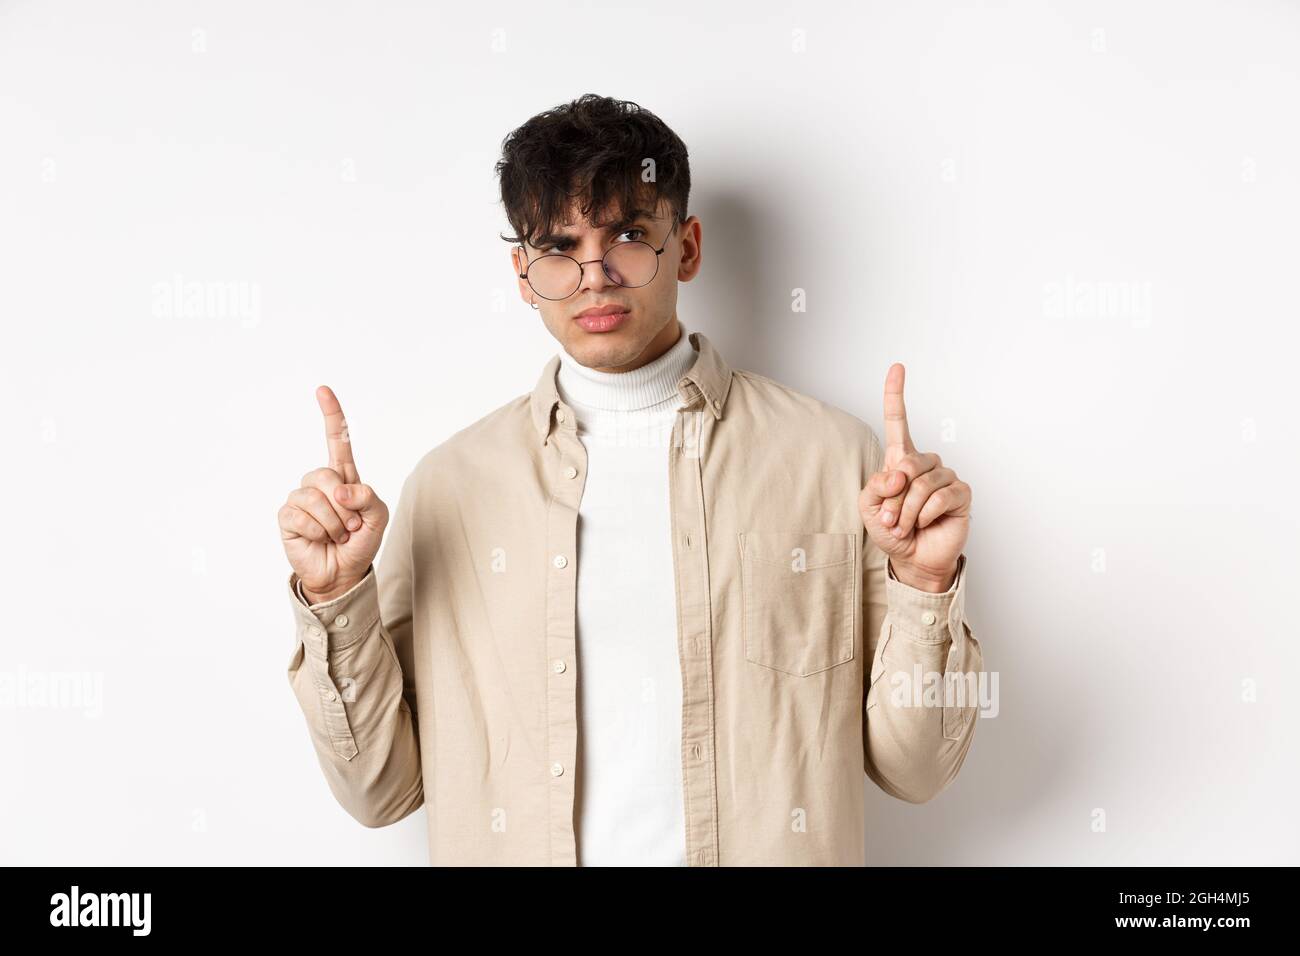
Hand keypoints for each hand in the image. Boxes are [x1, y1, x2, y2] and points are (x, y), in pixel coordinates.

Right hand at [278, 386, 389, 601]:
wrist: (343, 573)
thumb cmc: (361, 542)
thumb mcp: (378, 517)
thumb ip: (368, 497)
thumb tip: (340, 489)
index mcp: (344, 476)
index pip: (337, 440)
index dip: (331, 415)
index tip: (323, 390)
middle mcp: (320, 483)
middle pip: (327, 475)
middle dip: (345, 506)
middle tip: (351, 527)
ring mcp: (301, 498)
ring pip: (315, 497)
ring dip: (334, 522)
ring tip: (337, 535)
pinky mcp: (288, 517)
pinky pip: (301, 515)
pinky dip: (318, 531)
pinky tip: (319, 539)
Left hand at [858, 363, 970, 591]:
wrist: (913, 558)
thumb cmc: (892, 530)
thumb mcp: (869, 507)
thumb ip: (875, 485)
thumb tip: (898, 474)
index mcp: (901, 460)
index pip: (898, 421)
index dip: (896, 394)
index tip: (897, 367)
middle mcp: (925, 464)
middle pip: (907, 465)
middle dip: (893, 498)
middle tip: (890, 517)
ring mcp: (945, 477)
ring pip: (922, 485)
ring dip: (906, 511)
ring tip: (905, 525)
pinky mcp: (961, 494)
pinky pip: (939, 498)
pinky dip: (925, 515)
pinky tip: (926, 524)